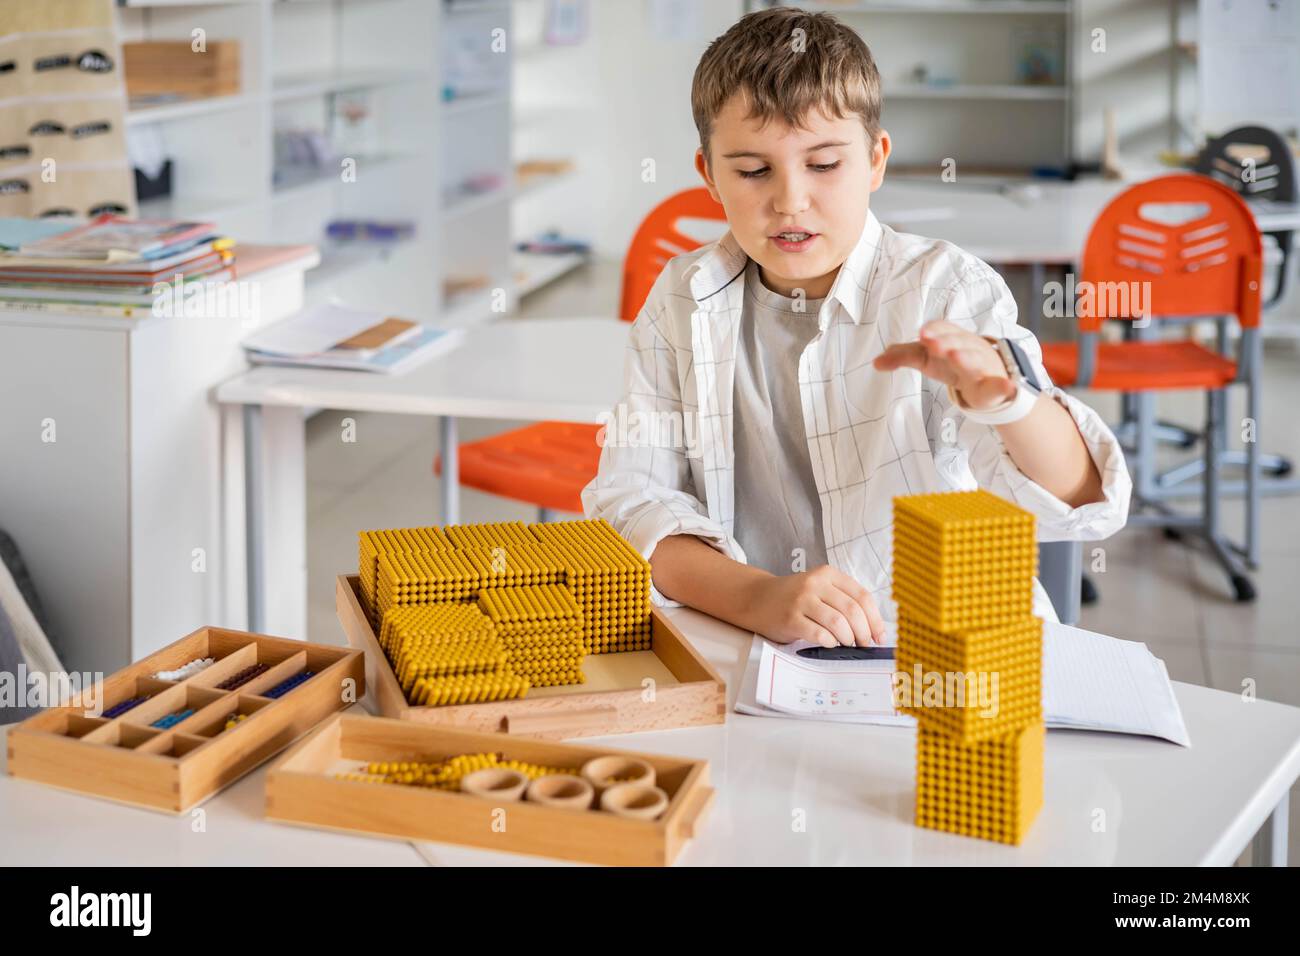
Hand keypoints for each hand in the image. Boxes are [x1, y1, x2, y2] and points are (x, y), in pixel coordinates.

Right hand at [744, 565, 886, 646]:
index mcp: (828, 574)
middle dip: (864, 632)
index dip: (875, 619)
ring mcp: (801, 600)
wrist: (757, 598)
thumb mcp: (819, 589)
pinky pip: (819, 634)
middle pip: (852, 610)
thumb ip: (842, 600)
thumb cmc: (794, 598)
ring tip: (847, 644)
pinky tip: (829, 644)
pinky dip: (830, 643)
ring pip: (838, 622)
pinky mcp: (790, 618)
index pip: (862, 596)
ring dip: (848, 638)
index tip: (879, 636)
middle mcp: (815, 583)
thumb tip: (872, 629)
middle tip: (864, 644)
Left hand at [873, 320, 1014, 410]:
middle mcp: (969, 348)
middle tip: (933, 344)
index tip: (923, 334)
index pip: (943, 329)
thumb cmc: (950, 361)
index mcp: (952, 337)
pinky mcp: (994, 387)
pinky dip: (1005, 386)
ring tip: (956, 357)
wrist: (984, 376)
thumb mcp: (926, 358)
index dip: (934, 331)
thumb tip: (875, 363)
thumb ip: (902, 357)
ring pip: (977, 360)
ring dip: (967, 358)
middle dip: (947, 342)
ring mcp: (983, 366)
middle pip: (959, 343)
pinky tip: (1008, 387)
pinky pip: (1001, 386)